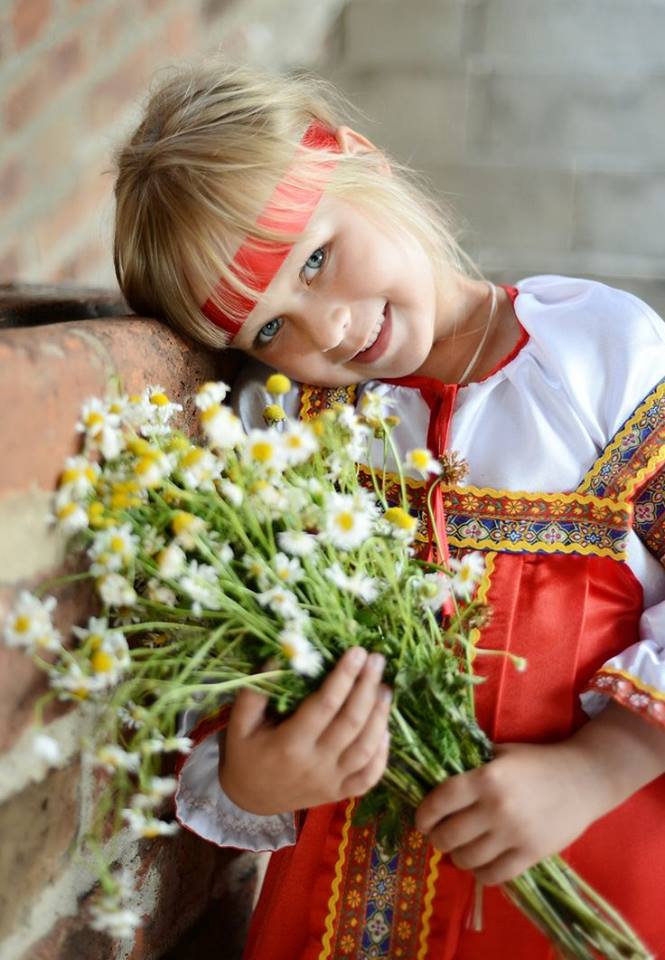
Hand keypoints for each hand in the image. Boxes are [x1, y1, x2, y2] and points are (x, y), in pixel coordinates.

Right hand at [219, 646, 391, 814]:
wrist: (249, 799)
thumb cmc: (246, 753)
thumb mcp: (240, 723)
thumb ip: (255, 692)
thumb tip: (279, 656)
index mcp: (289, 744)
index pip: (324, 705)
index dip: (343, 677)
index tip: (357, 652)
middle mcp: (314, 764)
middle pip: (351, 723)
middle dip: (367, 688)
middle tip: (378, 660)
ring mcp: (330, 781)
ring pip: (366, 749)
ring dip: (380, 716)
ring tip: (385, 688)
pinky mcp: (339, 793)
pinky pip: (369, 777)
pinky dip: (382, 754)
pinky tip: (386, 729)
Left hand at [414, 741, 600, 884]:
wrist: (583, 779)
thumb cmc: (537, 762)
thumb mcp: (500, 753)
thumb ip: (471, 766)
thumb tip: (436, 776)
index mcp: (486, 778)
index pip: (440, 801)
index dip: (424, 814)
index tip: (422, 820)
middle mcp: (496, 808)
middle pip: (448, 836)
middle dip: (437, 838)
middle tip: (440, 834)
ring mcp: (514, 835)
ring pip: (467, 859)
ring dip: (457, 856)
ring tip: (460, 848)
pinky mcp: (531, 855)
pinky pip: (493, 876)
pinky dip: (480, 873)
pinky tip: (481, 862)